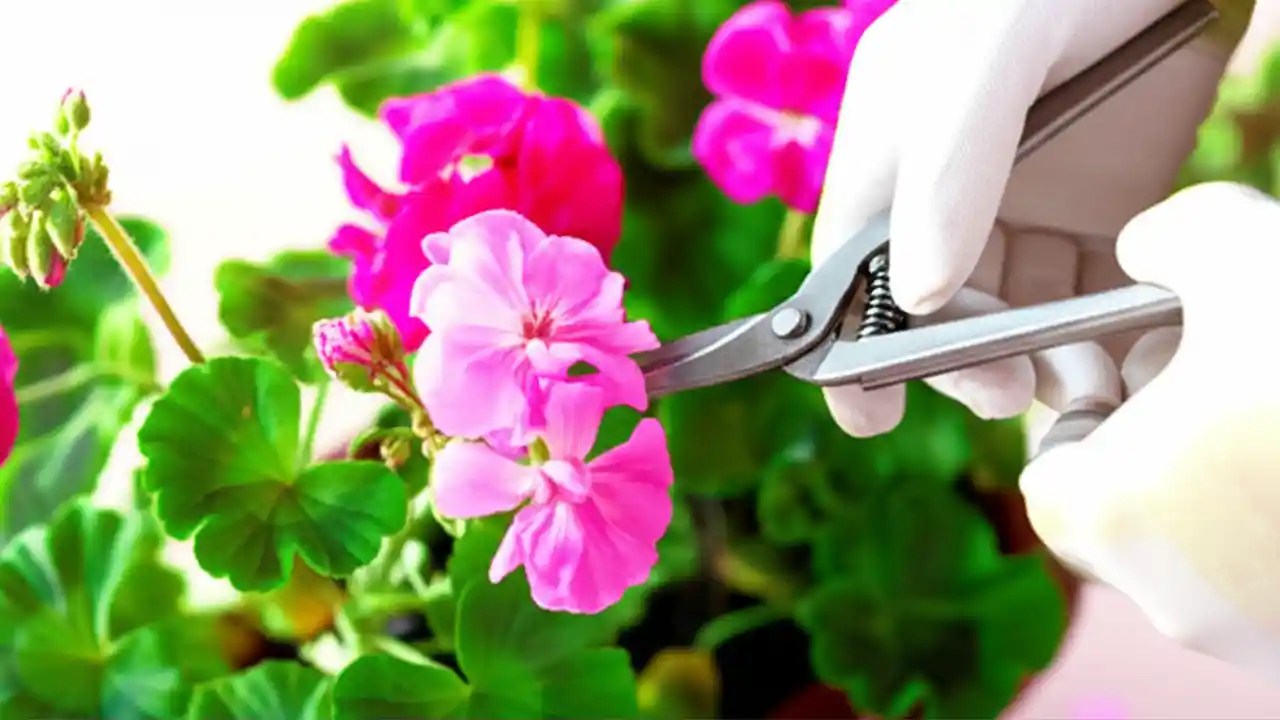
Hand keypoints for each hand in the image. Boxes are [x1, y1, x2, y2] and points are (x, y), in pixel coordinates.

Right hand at [810, 0, 1238, 435]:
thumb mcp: (990, 54)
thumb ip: (948, 167)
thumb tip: (915, 295)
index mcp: (890, 146)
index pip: (854, 263)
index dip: (854, 339)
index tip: (869, 411)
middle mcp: (946, 182)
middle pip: (931, 299)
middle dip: (960, 355)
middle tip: (1006, 392)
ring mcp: (1023, 195)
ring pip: (1010, 304)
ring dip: (1035, 352)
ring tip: (1077, 381)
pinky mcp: (1098, 203)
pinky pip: (1085, 286)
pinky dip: (1098, 328)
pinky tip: (1117, 352)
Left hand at [1021, 182, 1279, 677]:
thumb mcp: (1240, 246)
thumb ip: (1166, 237)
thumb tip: (1144, 251)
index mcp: (1106, 514)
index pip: (1054, 462)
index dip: (1099, 398)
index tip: (1159, 352)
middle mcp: (1165, 598)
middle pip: (1130, 504)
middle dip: (1172, 430)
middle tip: (1241, 372)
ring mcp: (1249, 635)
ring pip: (1208, 540)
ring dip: (1235, 471)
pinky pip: (1272, 571)